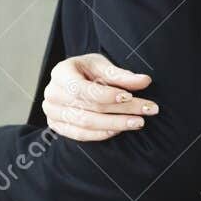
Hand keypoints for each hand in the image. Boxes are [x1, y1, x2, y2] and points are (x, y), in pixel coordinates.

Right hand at [42, 53, 156, 140]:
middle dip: (122, 109)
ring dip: (116, 124)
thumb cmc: (88, 71)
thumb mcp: (102, 66)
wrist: (73, 81)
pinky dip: (101, 134)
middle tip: (148, 109)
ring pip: (87, 123)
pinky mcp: (57, 126)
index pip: (83, 88)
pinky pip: (80, 135)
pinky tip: (120, 130)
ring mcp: (52, 112)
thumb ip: (121, 75)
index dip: (107, 94)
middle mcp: (52, 93)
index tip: (130, 96)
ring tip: (139, 122)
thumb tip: (145, 81)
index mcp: (61, 73)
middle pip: (90, 106)